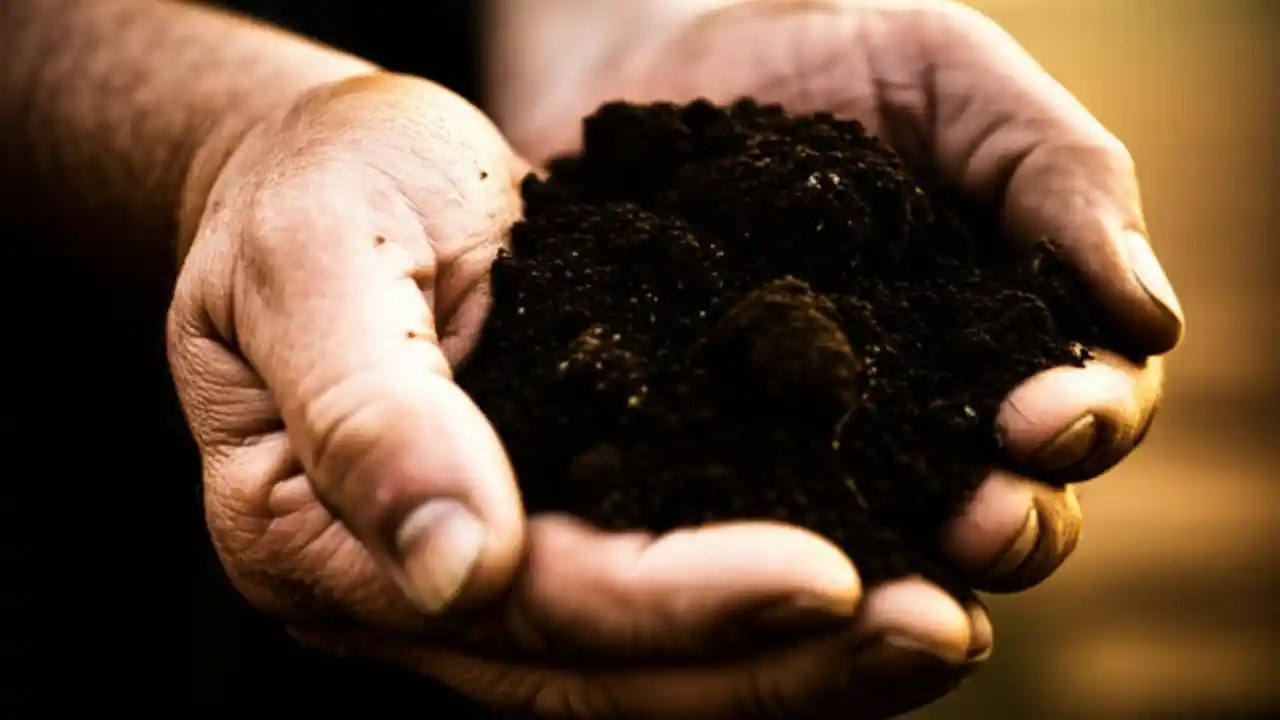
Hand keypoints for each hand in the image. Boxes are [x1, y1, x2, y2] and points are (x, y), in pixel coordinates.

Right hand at [168, 73, 983, 719]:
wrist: (324, 172)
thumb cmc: (310, 190)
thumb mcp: (315, 259)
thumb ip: (366, 410)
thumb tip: (457, 569)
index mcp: (316, 538)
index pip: (519, 602)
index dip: (669, 602)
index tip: (820, 578)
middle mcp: (405, 589)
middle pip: (600, 669)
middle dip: (769, 663)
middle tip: (931, 629)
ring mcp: (482, 570)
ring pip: (644, 662)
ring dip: (794, 661)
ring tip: (940, 625)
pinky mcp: (550, 526)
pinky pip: (660, 595)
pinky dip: (768, 607)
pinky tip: (880, 580)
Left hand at [490, 0, 1183, 708]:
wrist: (652, 62)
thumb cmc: (819, 56)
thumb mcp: (950, 77)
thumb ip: (1057, 172)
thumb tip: (1150, 316)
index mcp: (1001, 326)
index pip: (1084, 399)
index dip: (1086, 420)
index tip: (1045, 416)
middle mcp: (923, 402)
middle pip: (1006, 500)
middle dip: (1014, 523)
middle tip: (980, 522)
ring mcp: (814, 437)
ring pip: (892, 537)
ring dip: (910, 568)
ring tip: (890, 568)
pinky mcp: (708, 450)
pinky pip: (750, 519)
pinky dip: (763, 550)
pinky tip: (754, 564)